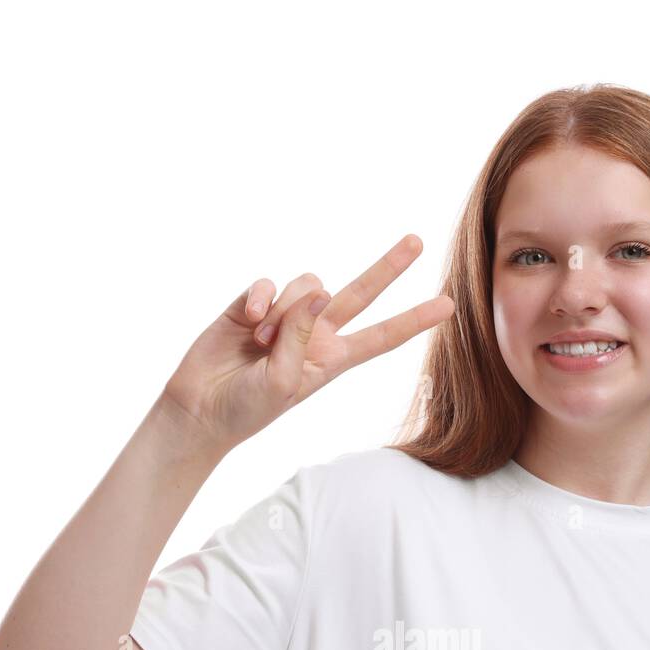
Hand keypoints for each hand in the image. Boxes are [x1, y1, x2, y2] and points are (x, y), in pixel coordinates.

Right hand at [162, 234, 454, 452]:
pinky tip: (246, 321)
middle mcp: (315, 333)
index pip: (381, 337)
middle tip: (417, 242)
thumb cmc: (248, 407)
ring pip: (305, 286)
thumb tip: (317, 288)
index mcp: (333, 359)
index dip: (413, 321)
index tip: (447, 306)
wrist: (201, 408)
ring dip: (283, 313)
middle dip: (388, 267)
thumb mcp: (284, 380)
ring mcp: (286, 316)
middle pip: (360, 294)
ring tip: (261, 344)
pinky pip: (267, 284)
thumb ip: (302, 333)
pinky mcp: (253, 303)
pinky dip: (258, 300)